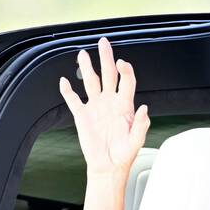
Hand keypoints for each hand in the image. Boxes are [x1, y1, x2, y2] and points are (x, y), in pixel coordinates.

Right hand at [59, 36, 149, 180]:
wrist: (108, 167)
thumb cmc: (124, 155)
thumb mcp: (136, 141)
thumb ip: (142, 125)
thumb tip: (145, 108)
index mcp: (125, 105)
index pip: (126, 81)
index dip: (125, 70)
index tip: (122, 63)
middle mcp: (110, 102)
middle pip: (108, 74)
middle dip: (106, 58)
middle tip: (104, 43)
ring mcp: (95, 107)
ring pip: (90, 82)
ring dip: (87, 68)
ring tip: (83, 54)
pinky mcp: (82, 116)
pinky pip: (73, 100)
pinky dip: (67, 91)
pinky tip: (64, 81)